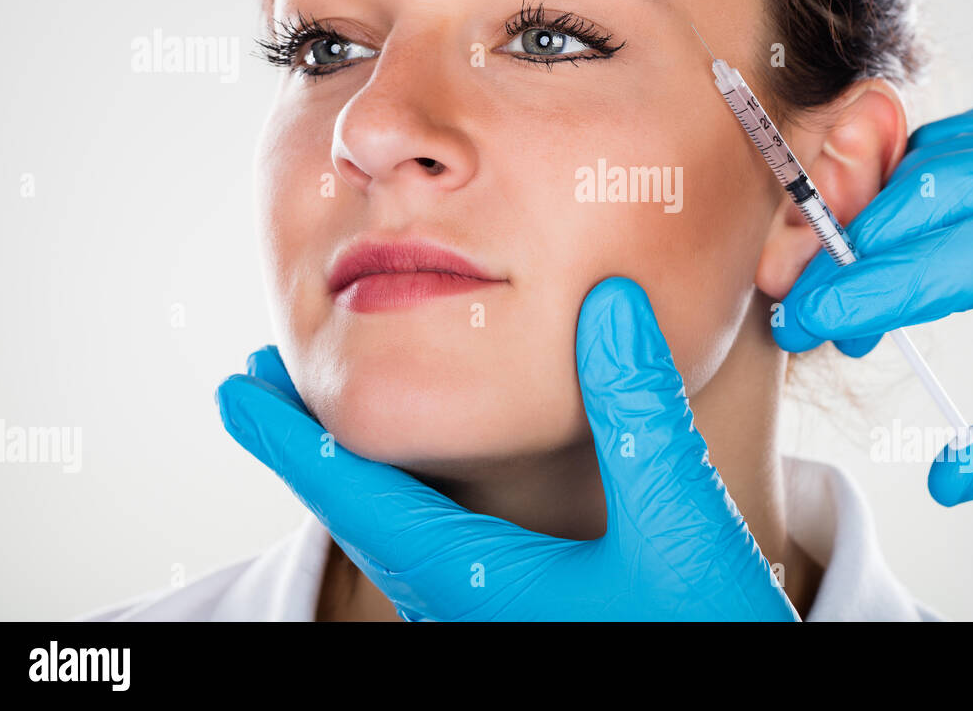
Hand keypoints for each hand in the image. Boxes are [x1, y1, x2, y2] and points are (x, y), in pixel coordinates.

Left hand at [217, 276, 797, 620]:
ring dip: (355, 478)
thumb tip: (607, 301)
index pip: (360, 500)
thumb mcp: (679, 521)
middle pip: (362, 521)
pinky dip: (407, 508)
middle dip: (307, 451)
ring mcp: (495, 623)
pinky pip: (438, 561)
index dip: (292, 438)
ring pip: (399, 543)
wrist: (739, 696)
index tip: (233, 388)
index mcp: (481, 586)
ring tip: (330, 427)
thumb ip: (640, 411)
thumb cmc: (708, 634)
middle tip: (259, 389)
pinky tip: (430, 494)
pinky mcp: (529, 623)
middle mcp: (470, 612)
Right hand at [773, 100, 972, 504]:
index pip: (964, 254)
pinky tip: (895, 231)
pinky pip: (958, 139)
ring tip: (852, 285)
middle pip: (932, 190)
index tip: (809, 323)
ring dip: (873, 217)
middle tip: (809, 312)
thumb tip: (950, 475)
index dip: (872, 291)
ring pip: (935, 156)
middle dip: (852, 253)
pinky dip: (908, 185)